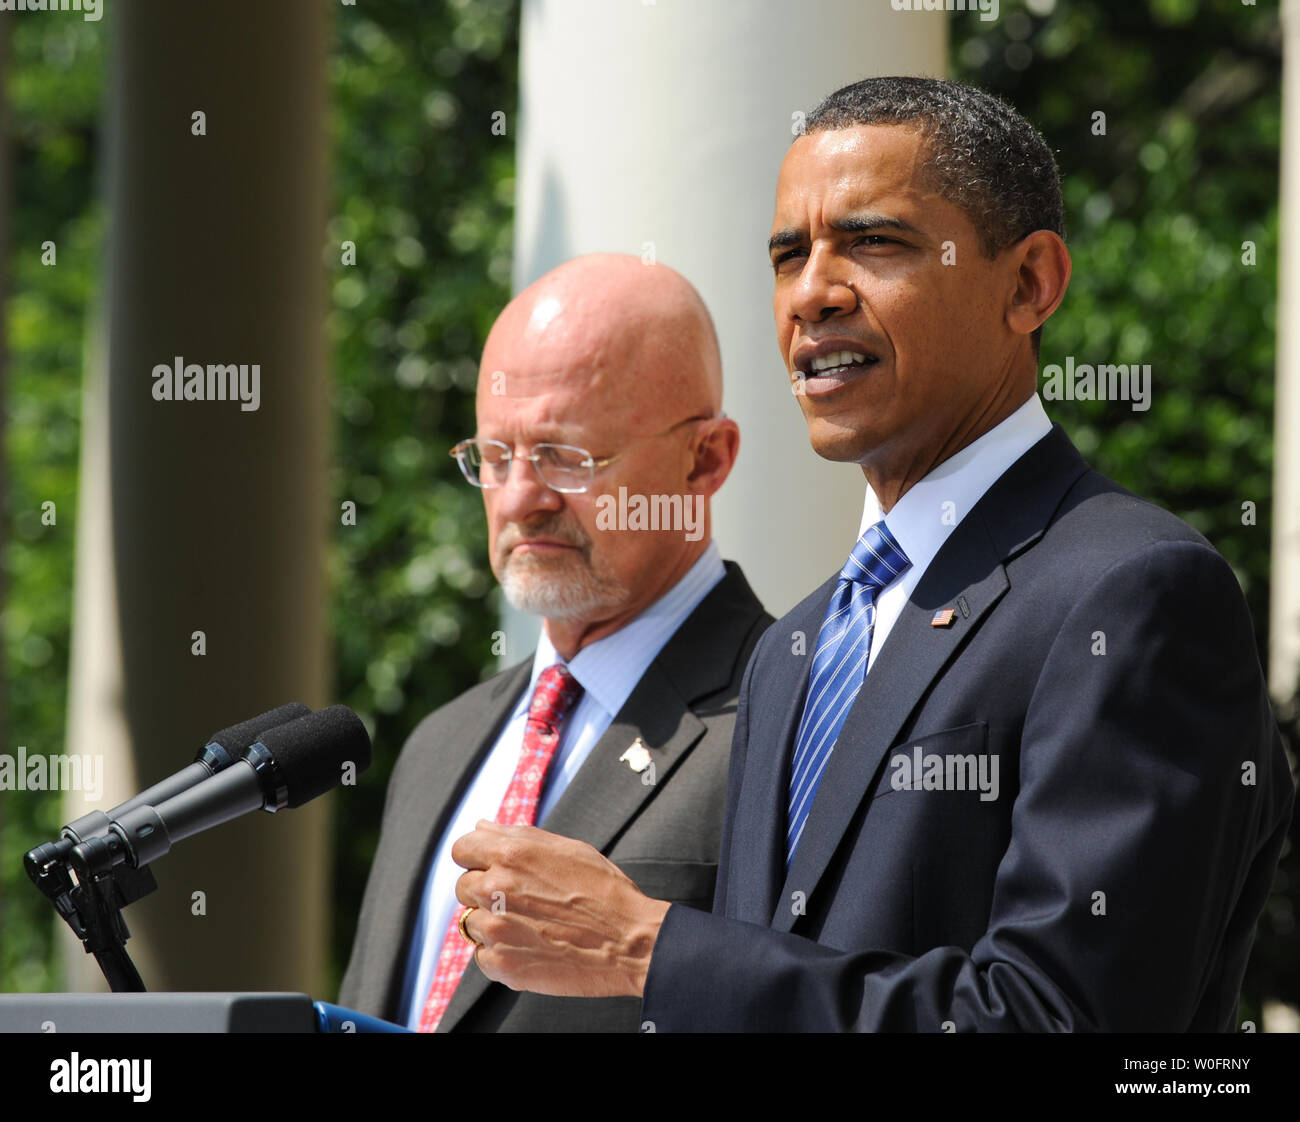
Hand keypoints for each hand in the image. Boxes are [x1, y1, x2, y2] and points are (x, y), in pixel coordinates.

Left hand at [452, 820, 670, 997]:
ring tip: (531, 925)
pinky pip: (482, 956)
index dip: (477, 857)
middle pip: (463, 887)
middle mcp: (496, 888)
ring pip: (471, 923)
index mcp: (510, 853)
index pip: (461, 849)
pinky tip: (532, 946)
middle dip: (485, 891)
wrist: (629, 942)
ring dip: (493, 923)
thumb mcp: (566, 848)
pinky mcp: (502, 964)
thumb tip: (482, 827)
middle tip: (522, 900)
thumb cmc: (604, 891)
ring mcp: (496, 929)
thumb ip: (517, 836)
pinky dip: (501, 953)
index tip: (490, 867)